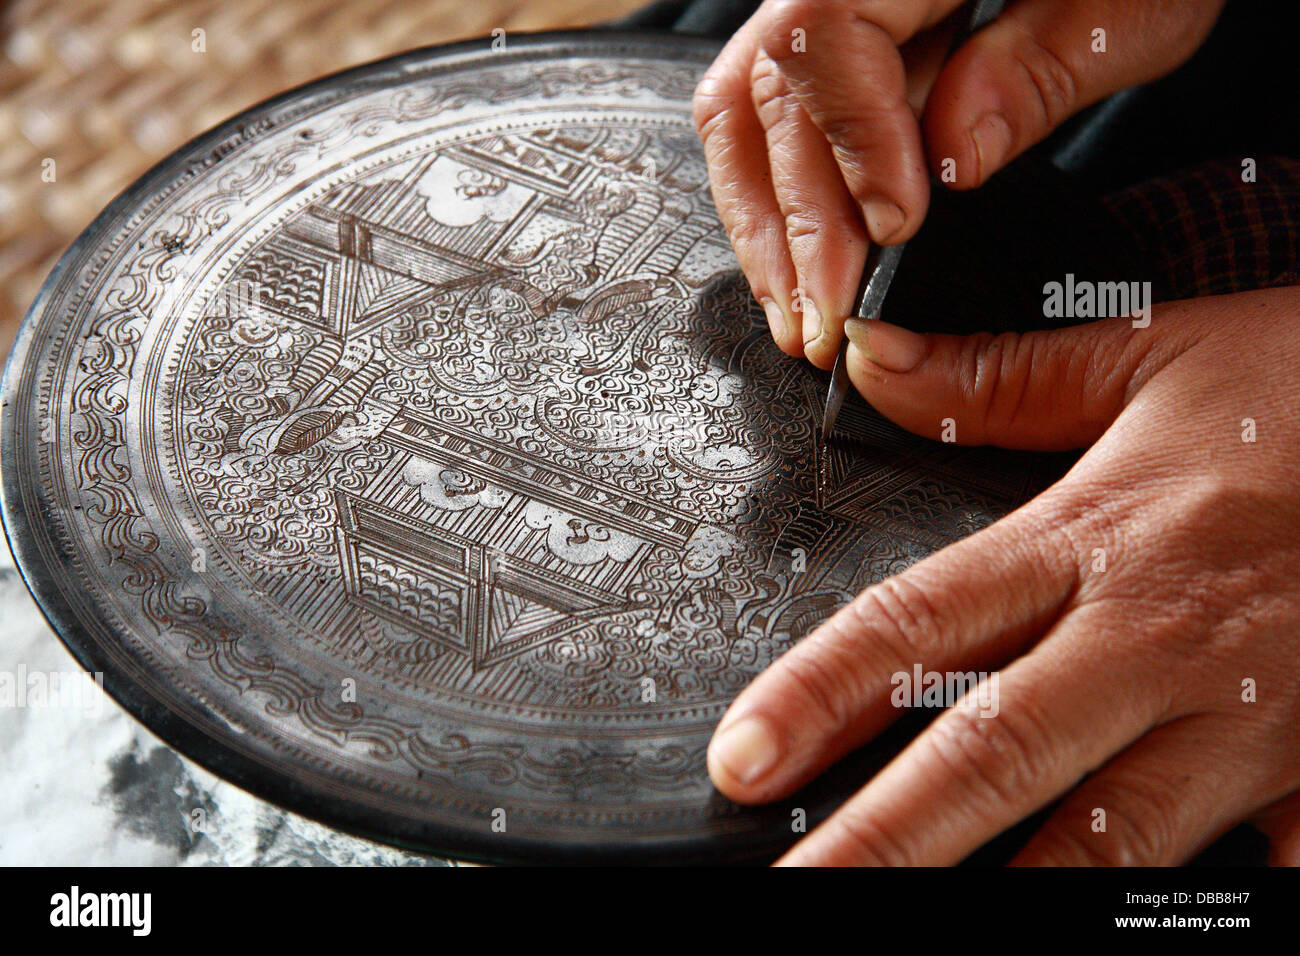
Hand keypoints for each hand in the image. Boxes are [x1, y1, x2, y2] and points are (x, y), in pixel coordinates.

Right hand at [693, 0, 1223, 367]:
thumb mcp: (1124, 2)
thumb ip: (1035, 73)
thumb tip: (950, 163)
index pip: (824, 28)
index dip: (851, 137)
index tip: (897, 225)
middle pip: (768, 88)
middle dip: (797, 221)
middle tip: (829, 320)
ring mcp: (826, 0)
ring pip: (744, 108)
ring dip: (768, 224)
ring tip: (801, 313)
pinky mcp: (832, 35)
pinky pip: (766, 112)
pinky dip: (775, 196)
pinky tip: (800, 264)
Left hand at [706, 286, 1299, 863]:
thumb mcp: (1157, 358)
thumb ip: (1003, 376)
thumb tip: (877, 363)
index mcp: (1096, 536)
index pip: (920, 623)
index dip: (817, 694)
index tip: (743, 759)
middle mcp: (1153, 637)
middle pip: (992, 753)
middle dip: (887, 837)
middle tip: (800, 887)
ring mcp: (1243, 716)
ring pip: (1108, 835)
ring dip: (1012, 891)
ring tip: (919, 929)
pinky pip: (1253, 863)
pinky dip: (1181, 902)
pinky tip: (1105, 920)